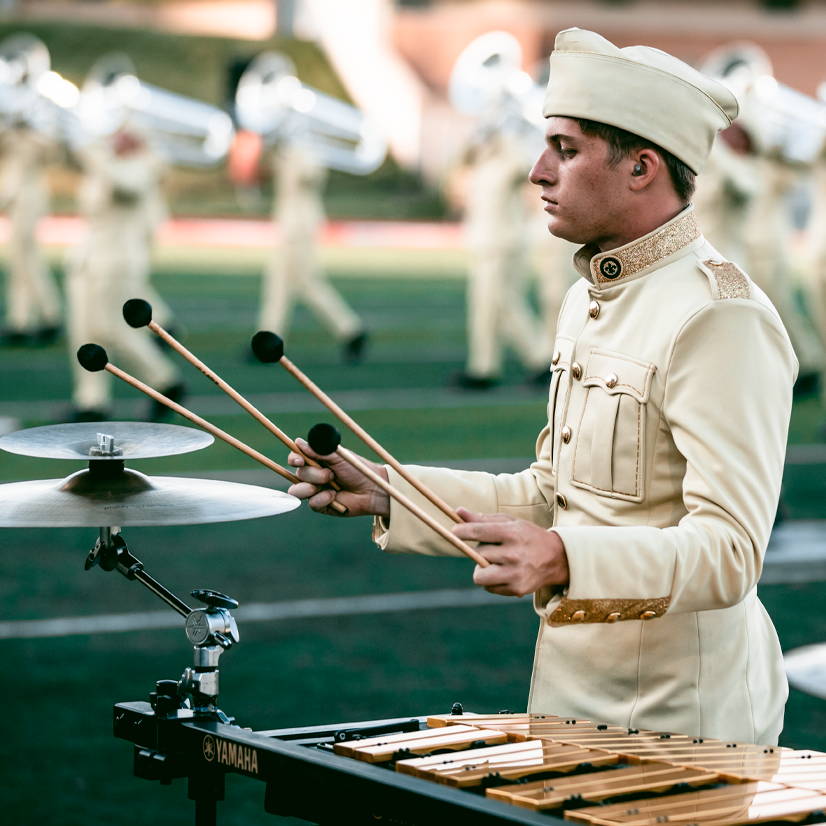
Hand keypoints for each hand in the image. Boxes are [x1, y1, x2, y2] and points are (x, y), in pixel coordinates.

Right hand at [287, 437, 390, 517]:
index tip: (299, 460)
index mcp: (316, 460)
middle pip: (298, 474)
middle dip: (313, 474)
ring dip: (311, 487)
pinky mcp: (320, 505)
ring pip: (297, 490)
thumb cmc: (357, 469)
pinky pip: (311, 503)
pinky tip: (335, 496)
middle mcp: (313, 475)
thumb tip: (298, 442)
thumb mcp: (338, 456)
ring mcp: (315, 491)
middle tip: (330, 474)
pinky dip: (323, 498)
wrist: (371, 489)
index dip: (294, 459)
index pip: (296, 458)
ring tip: (330, 484)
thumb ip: (318, 450)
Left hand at [453, 508, 568, 596]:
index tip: (454, 531)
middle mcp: (513, 554)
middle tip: (493, 548)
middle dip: (481, 551)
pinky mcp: (516, 589)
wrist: (556, 558)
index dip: (462, 532)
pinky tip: (504, 573)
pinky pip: (488, 587)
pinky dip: (491, 581)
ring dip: (481, 570)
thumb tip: (457, 512)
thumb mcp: (510, 522)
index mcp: (511, 533)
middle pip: (478, 554)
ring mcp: (515, 573)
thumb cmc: (527, 536)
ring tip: (494, 563)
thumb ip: (482, 519)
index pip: (479, 531)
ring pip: (479, 576)